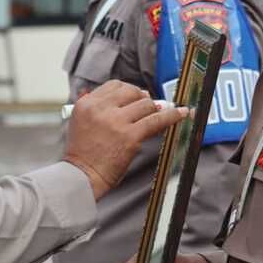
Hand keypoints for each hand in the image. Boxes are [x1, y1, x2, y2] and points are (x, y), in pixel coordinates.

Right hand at [64, 81, 190, 199]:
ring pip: (146, 104)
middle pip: (131, 91)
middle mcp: (100, 109)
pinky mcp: (130, 136)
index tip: (137, 97)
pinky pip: (157, 120)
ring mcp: (116, 122)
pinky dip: (172, 115)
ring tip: (160, 114)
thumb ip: (99, 109)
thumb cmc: (83, 155)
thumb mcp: (81, 123)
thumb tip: (132, 100)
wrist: (82, 176)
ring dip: (155, 109)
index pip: (114, 85)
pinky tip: (182, 113)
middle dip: (143, 98)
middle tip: (150, 106)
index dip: (129, 90)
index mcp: (87, 104)